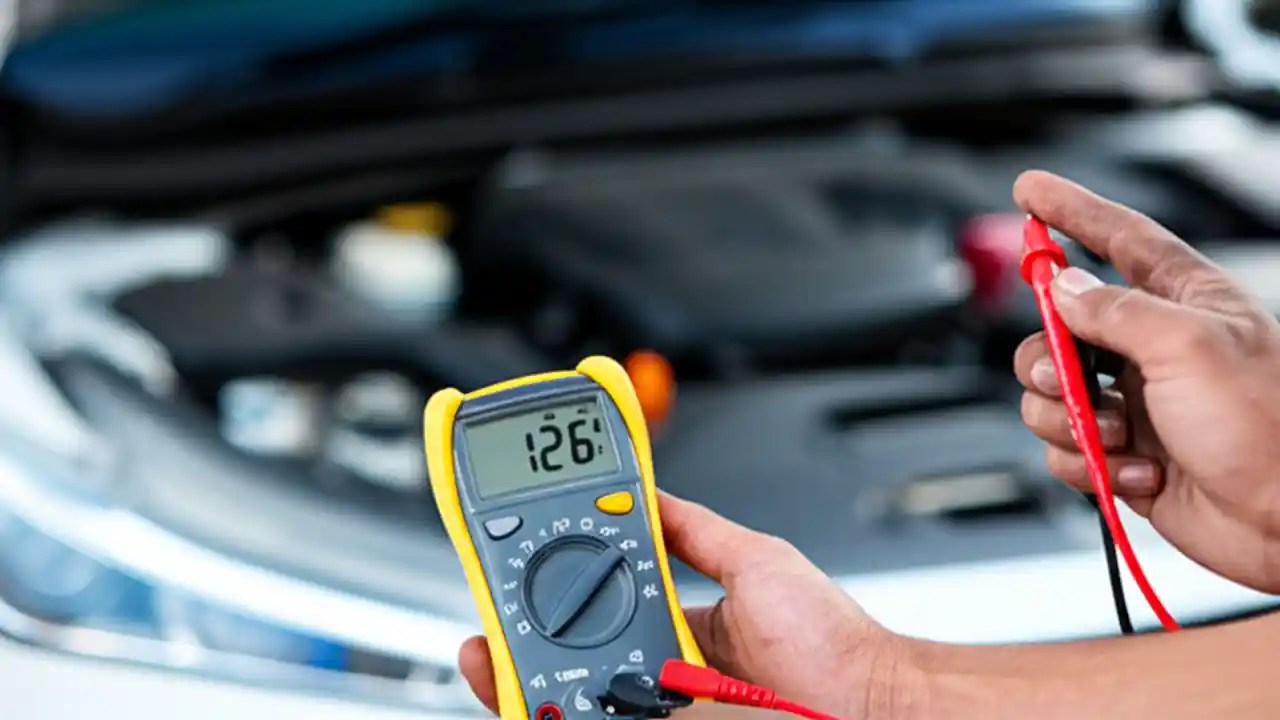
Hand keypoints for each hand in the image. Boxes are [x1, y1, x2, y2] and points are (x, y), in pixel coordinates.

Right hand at [458, 492, 908, 718]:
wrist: (869, 704)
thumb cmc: (831, 642)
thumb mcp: (754, 560)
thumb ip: (693, 529)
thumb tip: (642, 490)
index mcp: (677, 626)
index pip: (596, 610)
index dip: (550, 599)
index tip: (516, 583)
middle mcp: (665, 675)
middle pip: (572, 663)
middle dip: (518, 651)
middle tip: (487, 641)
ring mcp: (665, 713)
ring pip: (578, 704)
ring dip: (530, 686)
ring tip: (500, 671)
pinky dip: (560, 714)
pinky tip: (541, 706)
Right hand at [1013, 170, 1279, 592]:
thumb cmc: (1270, 429)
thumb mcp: (1189, 348)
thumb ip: (1114, 311)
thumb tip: (1062, 288)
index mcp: (1183, 303)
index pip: (1118, 238)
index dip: (1070, 211)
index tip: (1029, 191)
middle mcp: (1152, 347)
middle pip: (1058, 327)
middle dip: (1048, 357)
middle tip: (1068, 377)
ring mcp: (1135, 402)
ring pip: (1050, 395)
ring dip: (1070, 421)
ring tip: (1120, 438)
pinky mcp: (1121, 455)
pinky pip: (1064, 450)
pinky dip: (1087, 465)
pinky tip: (1135, 473)